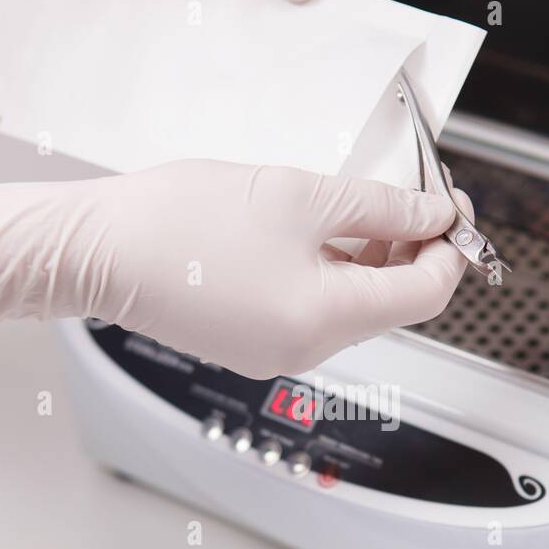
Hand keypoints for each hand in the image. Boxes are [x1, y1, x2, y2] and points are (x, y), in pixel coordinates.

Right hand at [0, 163, 466, 375]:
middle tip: (417, 196)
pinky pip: (316, 310)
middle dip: (415, 249)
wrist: (97, 249)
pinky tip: (326, 231)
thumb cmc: (180, 222)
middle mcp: (306, 350)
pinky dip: (335, 272)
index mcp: (325, 320)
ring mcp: (277, 352)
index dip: (450, 246)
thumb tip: (432, 216)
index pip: (426, 294)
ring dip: (375, 259)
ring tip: (369, 205)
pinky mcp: (252, 342)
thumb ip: (379, 208)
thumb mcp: (300, 196)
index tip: (451, 204)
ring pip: (355, 307)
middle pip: (394, 305)